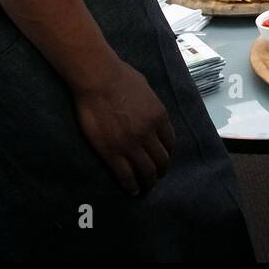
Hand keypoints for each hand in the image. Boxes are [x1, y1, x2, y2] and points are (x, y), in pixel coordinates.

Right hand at [73, 60, 173, 195]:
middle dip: (161, 171)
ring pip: (146, 171)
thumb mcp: (146, 90)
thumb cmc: (120, 77)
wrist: (99, 79)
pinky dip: (131, 185)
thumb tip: (149, 113)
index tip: (164, 159)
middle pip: (161, 160)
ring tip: (146, 188)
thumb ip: (151, 106)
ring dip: (149, 182)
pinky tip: (133, 190)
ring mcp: (131, 144)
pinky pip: (125, 174)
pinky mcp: (111, 151)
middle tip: (157, 177)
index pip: (170, 142)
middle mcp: (149, 133)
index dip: (168, 154)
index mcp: (159, 117)